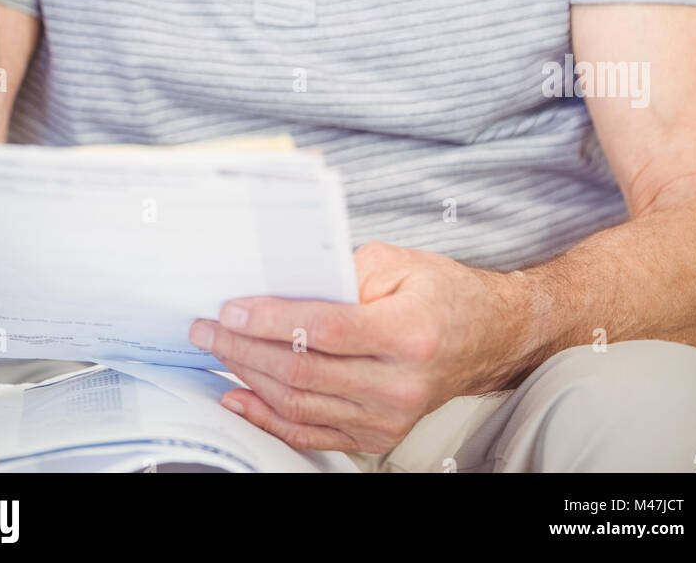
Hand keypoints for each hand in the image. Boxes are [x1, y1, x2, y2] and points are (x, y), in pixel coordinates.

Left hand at [189, 241, 534, 454]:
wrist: (488, 336)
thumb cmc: (442, 292)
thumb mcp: (398, 261)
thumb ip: (342, 271)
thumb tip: (282, 286)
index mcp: (408, 332)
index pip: (325, 329)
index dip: (271, 320)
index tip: (231, 309)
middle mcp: (400, 383)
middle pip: (305, 372)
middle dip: (245, 349)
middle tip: (207, 329)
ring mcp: (389, 416)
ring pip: (302, 406)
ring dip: (249, 380)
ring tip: (217, 353)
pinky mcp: (378, 434)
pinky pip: (313, 434)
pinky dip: (269, 418)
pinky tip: (239, 397)